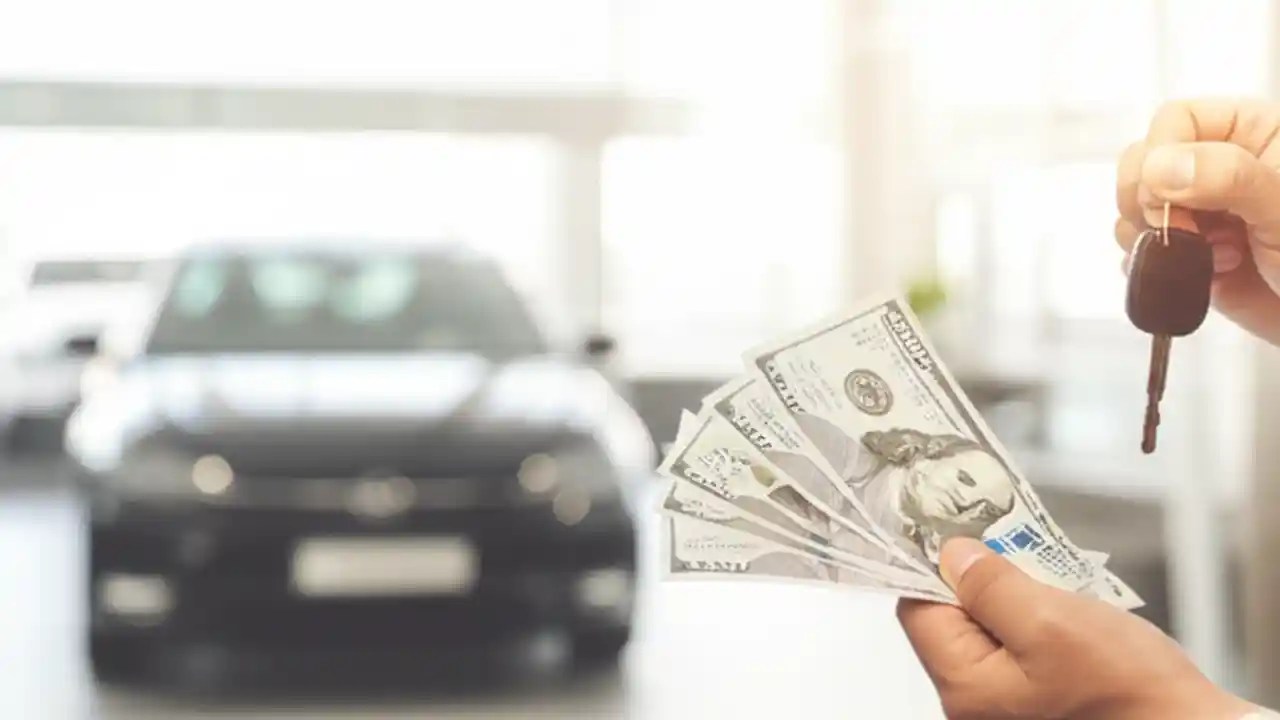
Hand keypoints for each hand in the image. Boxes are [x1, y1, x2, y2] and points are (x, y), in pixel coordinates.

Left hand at [897, 538, 1253, 718]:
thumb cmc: (1129, 691)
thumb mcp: (1050, 620)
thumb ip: (989, 585)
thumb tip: (951, 554)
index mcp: (965, 686)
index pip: (917, 608)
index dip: (936, 564)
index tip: (962, 530)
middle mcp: (974, 702)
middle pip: (952, 618)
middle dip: (983, 579)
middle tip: (1021, 553)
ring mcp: (1005, 705)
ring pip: (988, 629)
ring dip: (1015, 597)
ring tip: (1054, 584)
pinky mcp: (1036, 701)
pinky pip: (1017, 647)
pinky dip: (1036, 620)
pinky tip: (1067, 610)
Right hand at [1116, 99, 1279, 345]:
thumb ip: (1228, 177)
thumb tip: (1160, 166)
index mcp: (1252, 132)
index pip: (1175, 121)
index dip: (1162, 158)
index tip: (1174, 200)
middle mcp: (1219, 166)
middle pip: (1144, 161)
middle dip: (1149, 201)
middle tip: (1186, 231)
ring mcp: (1202, 211)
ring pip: (1135, 206)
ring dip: (1153, 237)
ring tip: (1206, 258)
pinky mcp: (1189, 253)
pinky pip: (1140, 249)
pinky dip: (1152, 266)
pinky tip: (1196, 277)